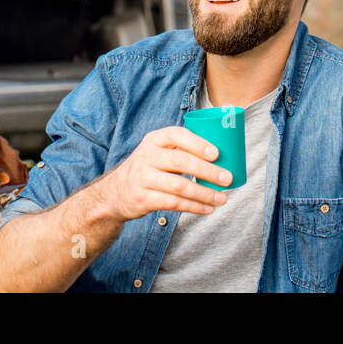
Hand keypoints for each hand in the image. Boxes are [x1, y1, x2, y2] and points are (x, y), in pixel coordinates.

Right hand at [93, 126, 230, 221]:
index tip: (217, 153)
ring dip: (204, 193)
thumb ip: (180, 151)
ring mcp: (143, 178)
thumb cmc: (148, 169)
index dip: (197, 143)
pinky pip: (173, 203)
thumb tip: (221, 156)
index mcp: (153, 140)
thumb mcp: (157, 152)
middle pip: (181, 162)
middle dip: (207, 171)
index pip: (176, 135)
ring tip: (222, 198)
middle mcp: (146, 156)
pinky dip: (193, 206)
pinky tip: (207, 208)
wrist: (115, 193)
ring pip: (179, 186)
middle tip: (227, 178)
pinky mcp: (143, 199)